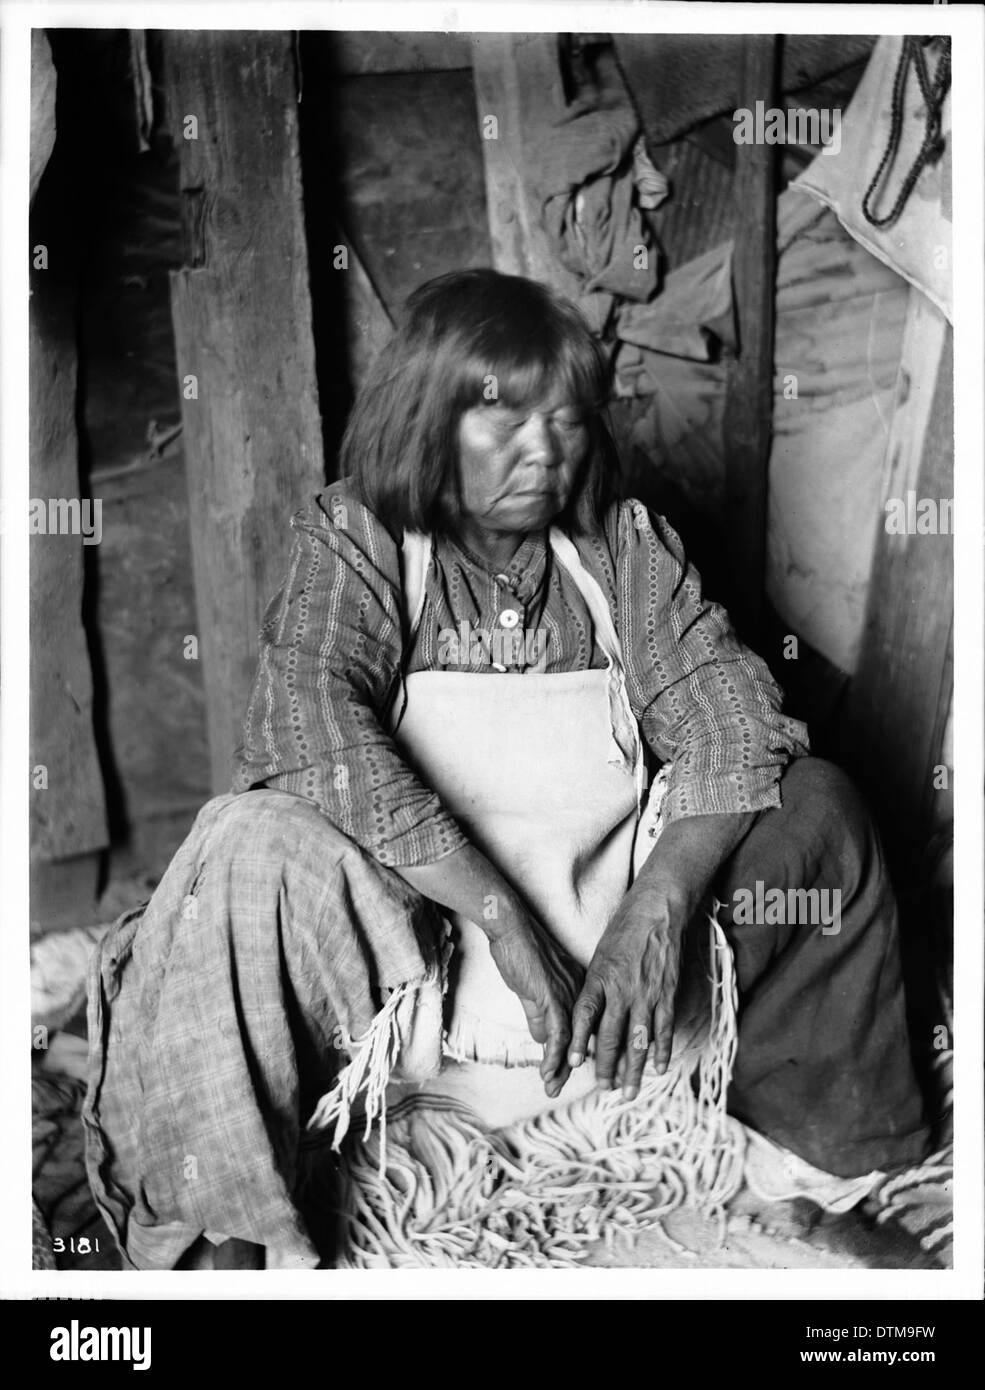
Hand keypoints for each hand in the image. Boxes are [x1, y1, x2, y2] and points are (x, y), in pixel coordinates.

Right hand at [487, 913, 583, 1098]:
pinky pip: (558, 1034)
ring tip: (551, 1087)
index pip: (582, 1027)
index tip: (568, 1072)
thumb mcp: (531, 987)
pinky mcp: (552, 996)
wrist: (510, 927)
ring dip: (561, 1068)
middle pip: (580, 1037)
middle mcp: (579, 992)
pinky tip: (548, 1072)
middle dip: (569, 1066)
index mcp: (578, 988)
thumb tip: (542, 1038)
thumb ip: (538, 1012)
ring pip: (571, 1040)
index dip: (576, 1051)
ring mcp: (568, 994)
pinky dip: (554, 1056)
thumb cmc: (518, 950)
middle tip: (558, 1088)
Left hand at [567, 890, 684, 1099]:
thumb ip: (596, 986)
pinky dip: (661, 1050)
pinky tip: (658, 1069)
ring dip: (633, 1069)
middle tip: (603, 1087)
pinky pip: (663, 1029)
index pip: (586, 1014)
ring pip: (638, 1040)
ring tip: (627, 1091)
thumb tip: (590, 1016)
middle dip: (606, 1065)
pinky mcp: (667, 994)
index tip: (572, 1061)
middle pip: (612, 1036)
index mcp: (600, 978)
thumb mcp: (600, 955)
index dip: (579, 1040)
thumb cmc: (624, 930)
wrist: (657, 911)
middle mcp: (622, 990)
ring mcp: (646, 994)